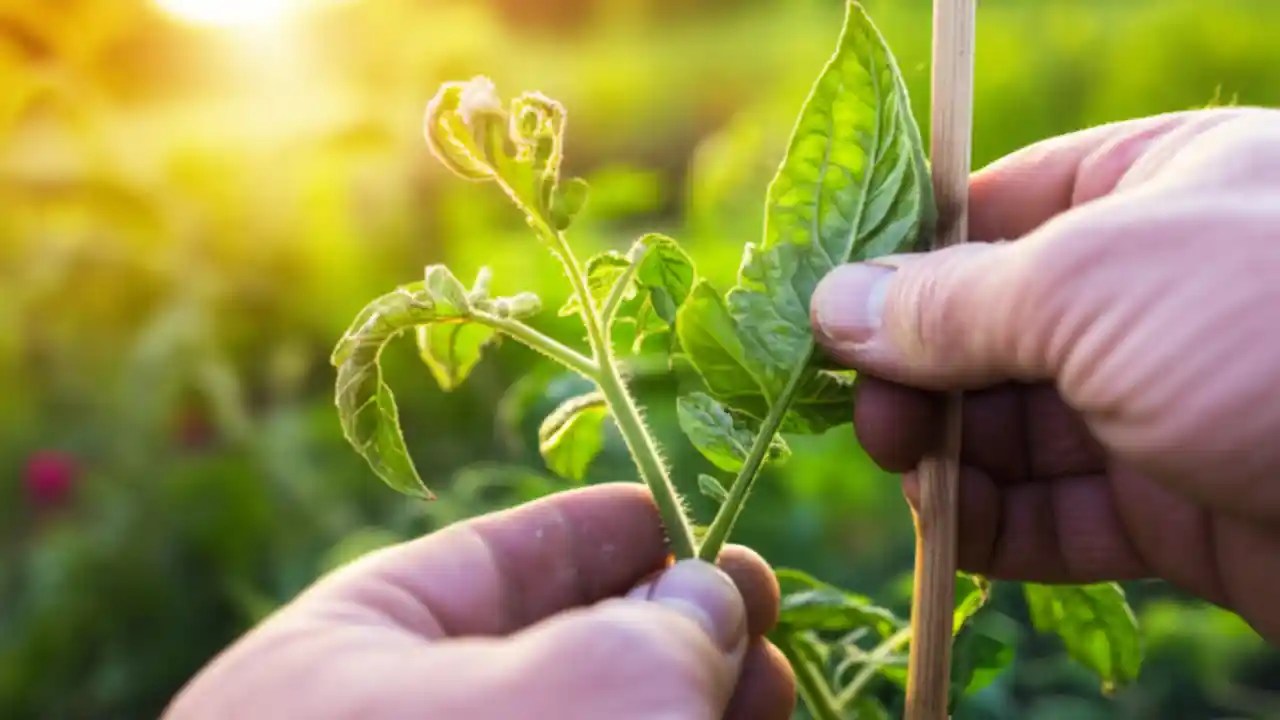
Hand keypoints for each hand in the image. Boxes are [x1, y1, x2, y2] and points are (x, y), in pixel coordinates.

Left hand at [165, 484, 794, 718]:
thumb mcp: (583, 686)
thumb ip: (657, 621)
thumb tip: (714, 595)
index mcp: (340, 659)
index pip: (487, 560)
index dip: (599, 531)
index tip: (689, 521)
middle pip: (555, 647)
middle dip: (673, 622)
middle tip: (763, 614)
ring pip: (595, 714)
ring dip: (691, 698)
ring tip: (774, 689)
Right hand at [809, 108, 1279, 641]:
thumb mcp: (1097, 285)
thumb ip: (954, 300)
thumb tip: (837, 303)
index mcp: (1158, 187)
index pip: (994, 210)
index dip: (902, 260)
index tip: (825, 314)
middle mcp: (1160, 291)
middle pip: (993, 327)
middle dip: (919, 373)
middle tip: (864, 418)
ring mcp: (1172, 401)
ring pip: (1018, 428)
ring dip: (949, 458)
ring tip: (908, 482)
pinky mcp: (1185, 505)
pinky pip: (1063, 514)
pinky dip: (999, 529)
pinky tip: (952, 536)